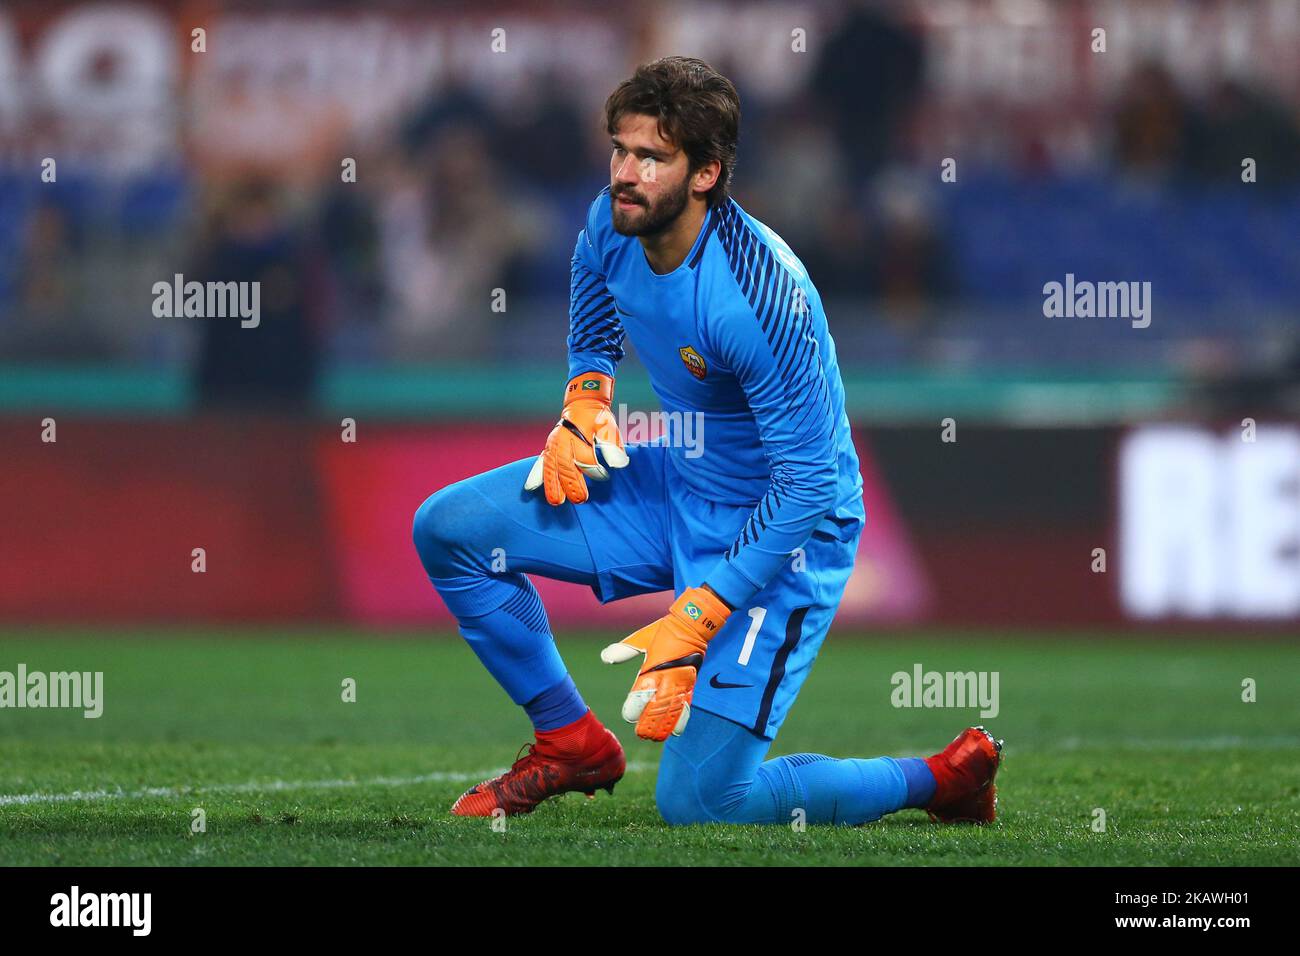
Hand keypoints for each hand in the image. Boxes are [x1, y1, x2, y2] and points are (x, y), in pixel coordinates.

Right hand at [524, 373, 628, 504]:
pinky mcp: (548, 448)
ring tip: (556, 502)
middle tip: (580, 500)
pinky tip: (530, 487)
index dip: (595, 470)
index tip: (604, 477)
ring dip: (552, 485)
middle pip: (566, 466)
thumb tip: (619, 464)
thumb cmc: (597, 419)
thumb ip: (612, 446)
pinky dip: (535, 474)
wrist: (583, 403)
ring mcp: (553, 445)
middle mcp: (563, 441)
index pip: (586, 458)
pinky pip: (540, 462)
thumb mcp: (609, 428)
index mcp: (579, 436)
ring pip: (551, 467)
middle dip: (572, 484)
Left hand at [600, 586, 730, 740]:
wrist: (692, 627)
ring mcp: (680, 685)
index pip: (640, 698)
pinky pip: (686, 708)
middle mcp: (667, 681)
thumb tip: (605, 658)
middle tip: (641, 735)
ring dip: (663, 727)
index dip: (633, 709)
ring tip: (655, 738)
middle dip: (648, 725)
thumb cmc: (664, 632)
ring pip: (671, 713)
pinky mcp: (691, 686)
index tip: (629, 716)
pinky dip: (681, 721)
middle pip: (655, 711)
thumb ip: (623, 650)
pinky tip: (675, 732)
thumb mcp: (641, 639)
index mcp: (652, 671)